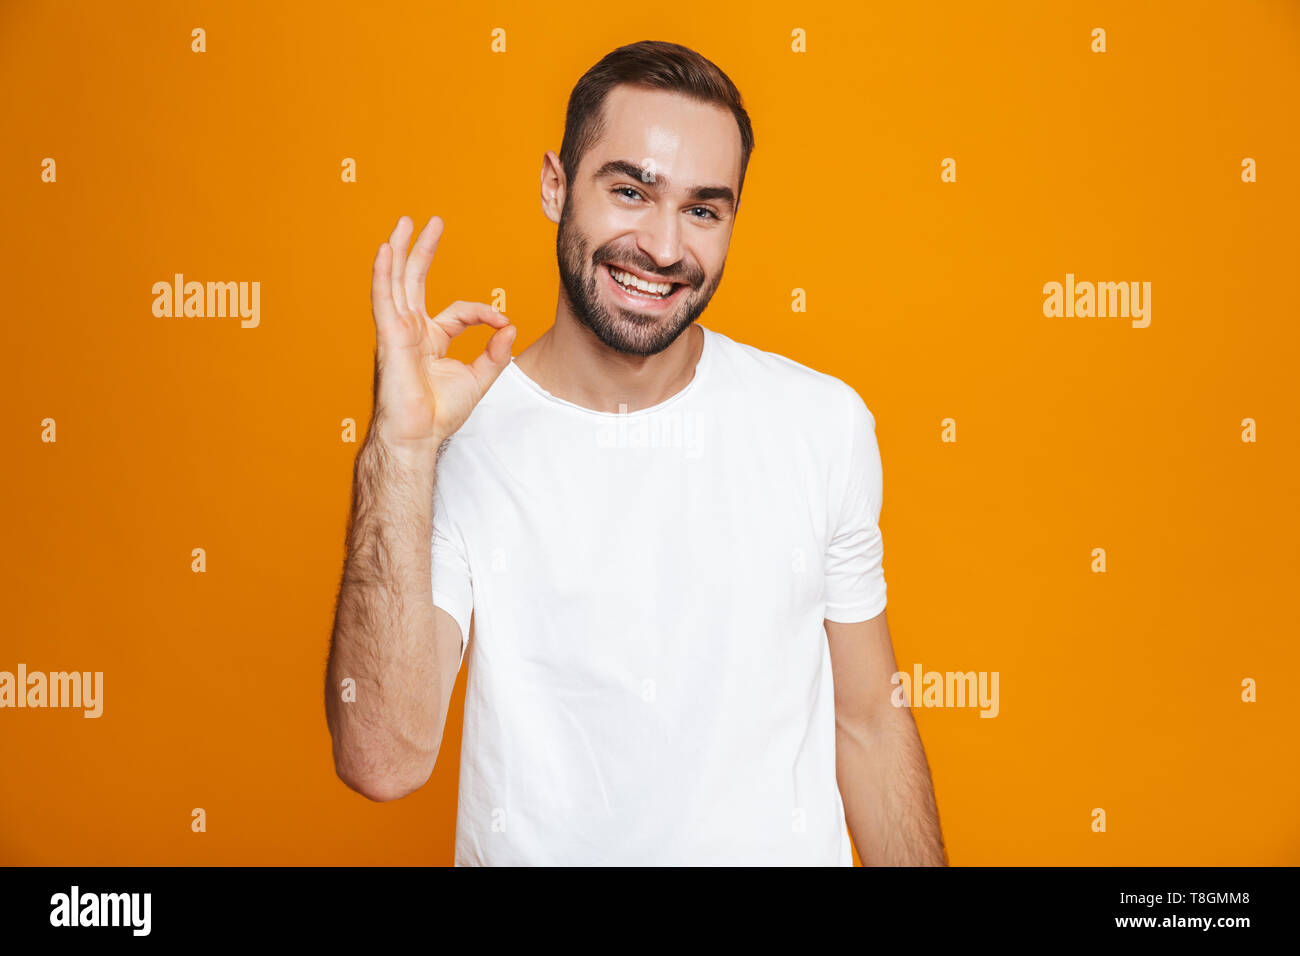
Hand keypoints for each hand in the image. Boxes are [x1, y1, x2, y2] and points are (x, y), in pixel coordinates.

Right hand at [368, 215, 516, 452]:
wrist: (417, 437)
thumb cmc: (439, 414)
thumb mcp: (478, 379)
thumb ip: (496, 353)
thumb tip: (511, 327)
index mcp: (431, 339)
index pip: (459, 311)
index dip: (485, 313)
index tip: (504, 324)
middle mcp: (411, 330)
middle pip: (415, 281)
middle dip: (423, 250)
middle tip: (431, 221)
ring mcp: (397, 332)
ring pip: (397, 282)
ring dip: (399, 251)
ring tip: (403, 223)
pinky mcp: (388, 338)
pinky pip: (383, 299)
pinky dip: (383, 274)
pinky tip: (385, 251)